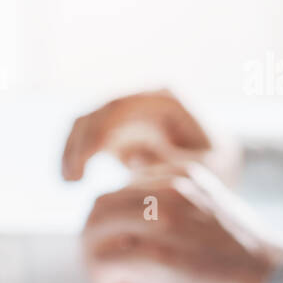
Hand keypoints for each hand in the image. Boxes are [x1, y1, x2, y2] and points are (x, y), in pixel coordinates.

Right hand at [61, 89, 238, 183]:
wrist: (214, 173)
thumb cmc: (214, 174)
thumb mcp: (202, 172)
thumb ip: (169, 167)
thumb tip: (134, 163)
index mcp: (167, 101)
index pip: (122, 109)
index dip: (97, 136)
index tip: (86, 172)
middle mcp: (145, 100)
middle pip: (100, 111)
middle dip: (80, 143)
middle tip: (70, 180)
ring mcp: (131, 115)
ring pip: (89, 120)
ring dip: (73, 149)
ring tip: (68, 182)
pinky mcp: (118, 132)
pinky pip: (88, 137)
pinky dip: (76, 156)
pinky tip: (71, 181)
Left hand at [82, 166, 282, 282]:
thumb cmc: (241, 262)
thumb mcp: (205, 215)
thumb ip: (169, 210)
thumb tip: (126, 218)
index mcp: (180, 175)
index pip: (117, 192)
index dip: (114, 230)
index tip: (134, 258)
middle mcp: (168, 190)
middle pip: (97, 209)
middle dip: (95, 247)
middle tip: (116, 278)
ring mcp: (162, 221)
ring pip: (92, 233)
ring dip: (96, 267)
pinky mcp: (157, 256)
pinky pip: (103, 264)